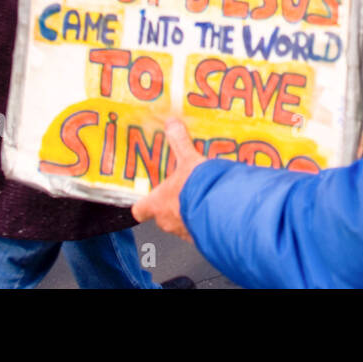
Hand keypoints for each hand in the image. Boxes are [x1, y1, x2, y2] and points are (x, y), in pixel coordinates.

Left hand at [131, 118, 205, 242]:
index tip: (145, 198)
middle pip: (162, 215)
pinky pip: (200, 229)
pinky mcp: (203, 238)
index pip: (140, 210)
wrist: (223, 209)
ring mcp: (185, 232)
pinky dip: (205, 220)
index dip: (142, 203)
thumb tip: (172, 124)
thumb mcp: (188, 159)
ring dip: (189, 212)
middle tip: (182, 190)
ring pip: (182, 223)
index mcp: (157, 204)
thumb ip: (179, 142)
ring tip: (202, 196)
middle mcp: (168, 221)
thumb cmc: (197, 188)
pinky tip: (215, 207)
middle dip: (172, 204)